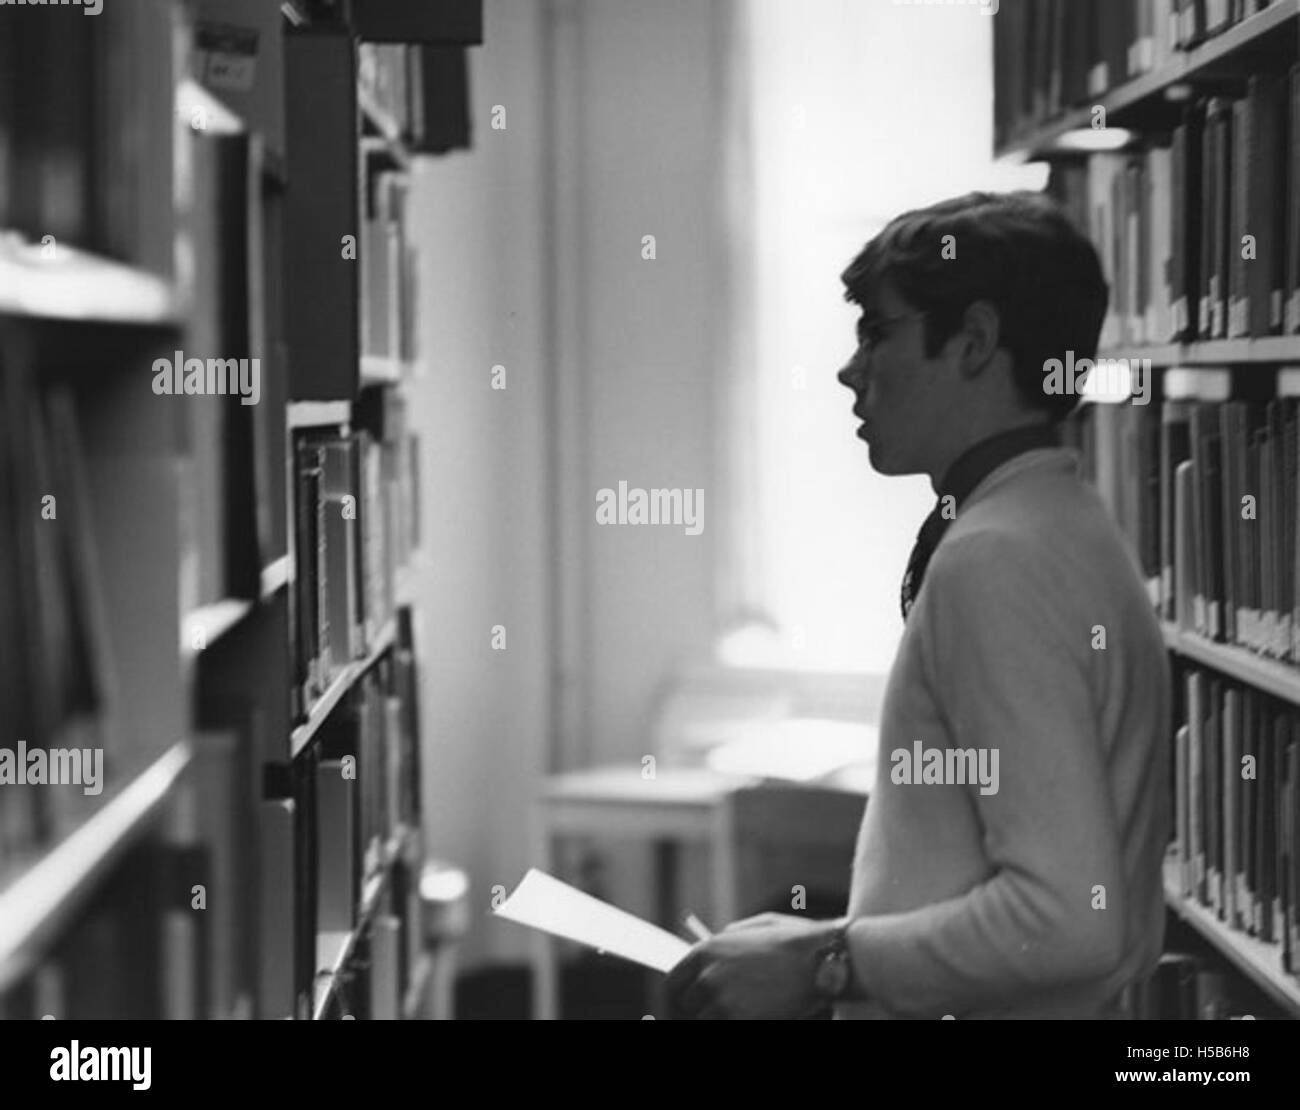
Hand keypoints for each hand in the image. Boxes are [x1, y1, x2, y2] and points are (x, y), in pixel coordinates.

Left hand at [664, 913, 841, 1019]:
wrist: (823, 962)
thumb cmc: (797, 943)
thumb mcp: (759, 926)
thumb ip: (732, 937)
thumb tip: (719, 942)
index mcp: (706, 950)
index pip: (673, 984)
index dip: (683, 997)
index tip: (693, 1004)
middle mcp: (707, 976)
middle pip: (686, 1006)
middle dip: (702, 1009)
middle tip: (724, 1008)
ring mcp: (720, 1002)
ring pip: (704, 1021)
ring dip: (720, 1017)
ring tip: (747, 1007)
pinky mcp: (736, 1020)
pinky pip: (722, 1025)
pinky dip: (734, 1021)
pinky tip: (757, 1014)